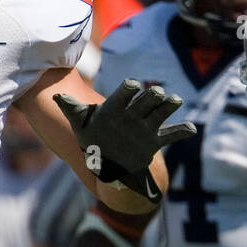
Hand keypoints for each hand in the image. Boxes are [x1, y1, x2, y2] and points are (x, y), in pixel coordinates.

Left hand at [55, 79, 193, 185]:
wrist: (105, 159)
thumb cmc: (91, 137)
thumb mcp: (80, 123)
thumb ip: (71, 108)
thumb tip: (55, 96)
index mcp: (116, 106)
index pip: (125, 91)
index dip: (129, 89)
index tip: (131, 86)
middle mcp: (133, 113)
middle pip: (147, 99)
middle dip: (152, 96)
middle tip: (156, 94)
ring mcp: (145, 126)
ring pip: (161, 112)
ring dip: (169, 106)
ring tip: (174, 101)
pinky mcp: (154, 141)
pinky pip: (170, 135)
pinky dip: (181, 132)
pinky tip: (191, 129)